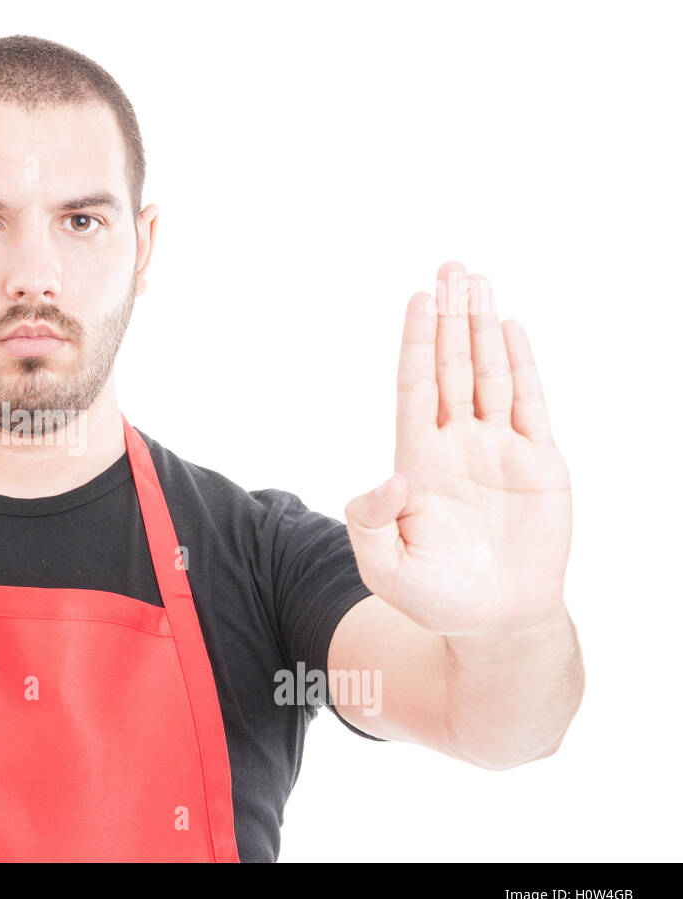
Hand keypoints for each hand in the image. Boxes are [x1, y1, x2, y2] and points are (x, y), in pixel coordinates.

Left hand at [344, 261, 571, 636]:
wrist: (494, 622)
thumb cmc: (434, 597)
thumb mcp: (383, 568)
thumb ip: (370, 524)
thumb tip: (387, 480)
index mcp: (416, 460)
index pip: (414, 387)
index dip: (414, 344)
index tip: (417, 300)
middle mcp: (456, 444)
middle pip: (451, 366)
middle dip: (450, 317)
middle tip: (451, 266)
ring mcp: (498, 449)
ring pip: (491, 374)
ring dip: (485, 328)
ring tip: (478, 280)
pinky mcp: (539, 463)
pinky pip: (531, 404)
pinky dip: (524, 366)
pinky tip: (513, 328)